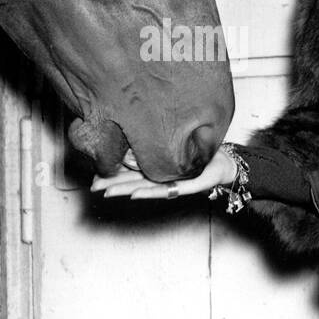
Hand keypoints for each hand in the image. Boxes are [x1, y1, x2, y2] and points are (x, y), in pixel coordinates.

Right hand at [90, 145, 237, 198]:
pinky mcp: (187, 186)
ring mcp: (173, 182)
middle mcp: (161, 176)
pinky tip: (135, 194)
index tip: (95, 173)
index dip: (112, 172)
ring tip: (108, 191)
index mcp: (156, 166)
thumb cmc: (200, 150)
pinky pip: (165, 190)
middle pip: (133, 181)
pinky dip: (149, 192)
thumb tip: (134, 124)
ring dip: (125, 190)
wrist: (224, 161)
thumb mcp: (174, 139)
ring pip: (144, 187)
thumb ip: (156, 137)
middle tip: (94, 186)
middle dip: (112, 183)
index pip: (130, 169)